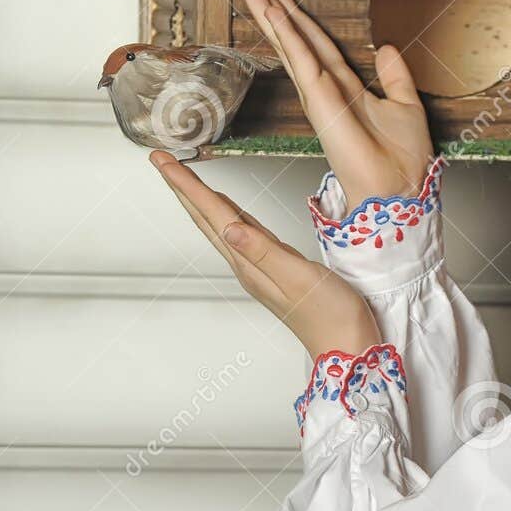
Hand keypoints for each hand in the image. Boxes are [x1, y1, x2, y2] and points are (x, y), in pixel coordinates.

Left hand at [149, 150, 382, 359]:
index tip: (163, 162)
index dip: (187, 186)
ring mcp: (261, 268)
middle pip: (207, 219)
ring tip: (185, 177)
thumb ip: (264, 252)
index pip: (212, 216)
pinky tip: (230, 209)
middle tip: (162, 161)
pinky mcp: (276, 269)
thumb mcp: (300, 279)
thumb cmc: (332, 316)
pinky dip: (229, 214)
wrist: (348, 349)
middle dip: (183, 188)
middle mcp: (249, 265)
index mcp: (250, 264)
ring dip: (202, 199)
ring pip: (221, 224)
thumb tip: (228, 228)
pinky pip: (244, 233)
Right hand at [237, 0, 434, 205]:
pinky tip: (272, 10)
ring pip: (291, 44)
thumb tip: (387, 48)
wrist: (399, 188)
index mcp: (346, 88)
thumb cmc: (403, 160)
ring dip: (271, 13)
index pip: (318, 44)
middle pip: (297, 39)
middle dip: (276, 8)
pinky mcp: (319, 100)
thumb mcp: (407, 106)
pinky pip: (300, 59)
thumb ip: (395, 77)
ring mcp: (319, 94)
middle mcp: (328, 89)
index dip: (300, 18)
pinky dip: (286, 33)